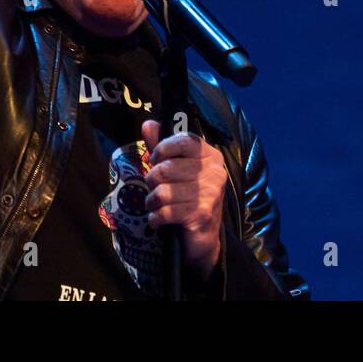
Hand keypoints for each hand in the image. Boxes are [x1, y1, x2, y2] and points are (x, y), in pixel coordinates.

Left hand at [141, 119, 224, 277]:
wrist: (204, 237)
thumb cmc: (188, 198)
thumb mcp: (176, 169)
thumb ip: (162, 147)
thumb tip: (148, 124)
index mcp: (210, 156)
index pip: (183, 140)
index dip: (162, 149)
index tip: (155, 159)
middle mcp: (214, 172)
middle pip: (166, 169)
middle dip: (152, 181)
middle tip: (156, 189)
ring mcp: (209, 194)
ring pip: (162, 192)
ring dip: (152, 202)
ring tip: (157, 205)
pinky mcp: (201, 215)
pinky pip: (164, 212)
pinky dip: (155, 218)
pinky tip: (159, 220)